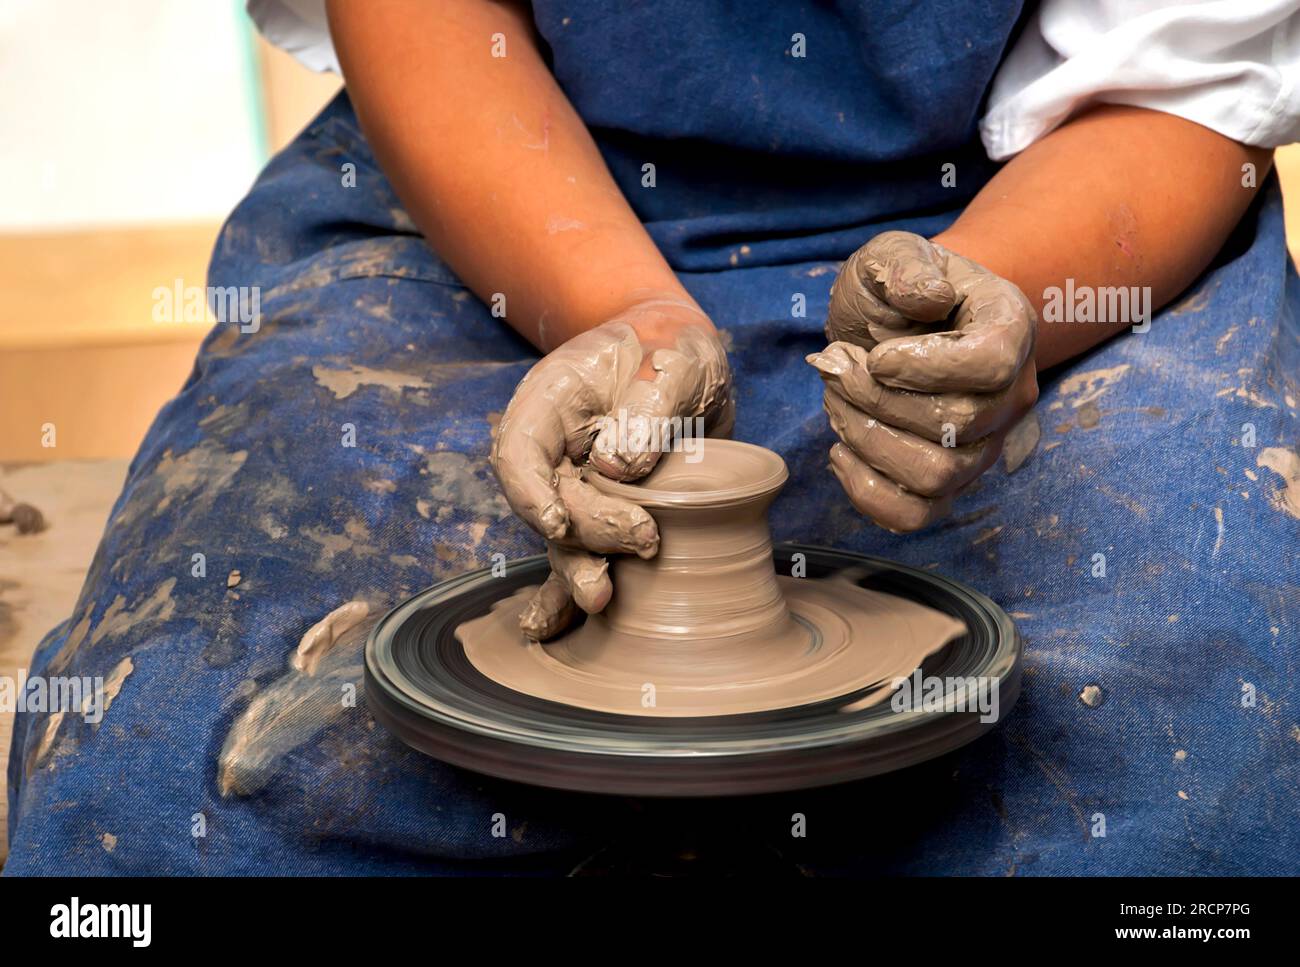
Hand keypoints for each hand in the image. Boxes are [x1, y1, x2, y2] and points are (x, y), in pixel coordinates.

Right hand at [491, 299, 733, 638]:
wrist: (684, 358)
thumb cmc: (672, 347)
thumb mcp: (674, 359)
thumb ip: (649, 404)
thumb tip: (616, 466)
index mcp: (550, 405)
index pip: (518, 453)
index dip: (532, 493)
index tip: (559, 521)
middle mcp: (554, 453)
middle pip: (550, 505)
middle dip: (587, 533)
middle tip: (644, 539)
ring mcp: (580, 488)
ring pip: (564, 541)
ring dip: (579, 573)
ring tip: (601, 601)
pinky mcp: (609, 514)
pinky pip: (585, 555)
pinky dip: (571, 593)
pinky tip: (554, 627)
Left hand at [807, 231, 1037, 531]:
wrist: (891, 325)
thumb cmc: (897, 289)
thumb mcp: (891, 254)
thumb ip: (905, 265)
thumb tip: (928, 299)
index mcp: (1009, 327)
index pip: (990, 364)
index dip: (924, 367)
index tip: (876, 355)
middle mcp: (1011, 395)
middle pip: (954, 424)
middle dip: (875, 398)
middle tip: (837, 366)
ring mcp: (983, 446)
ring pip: (935, 475)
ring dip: (866, 439)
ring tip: (838, 400)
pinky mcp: (947, 482)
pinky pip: (916, 515)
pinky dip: (867, 492)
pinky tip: (840, 452)